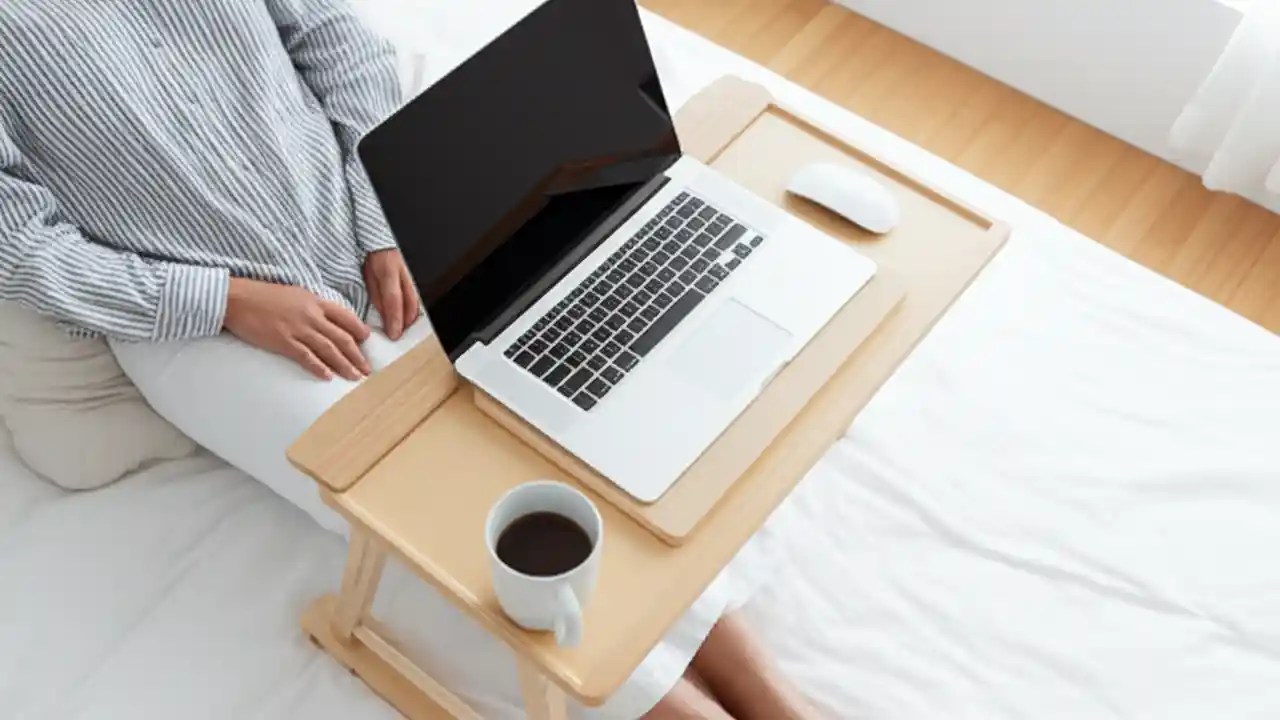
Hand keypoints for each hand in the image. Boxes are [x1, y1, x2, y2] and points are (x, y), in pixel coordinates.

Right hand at [223, 278, 371, 380]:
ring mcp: (298, 329)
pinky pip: (306, 357)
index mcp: (315, 301)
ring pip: (329, 349)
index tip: (367, 342)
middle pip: (342, 337)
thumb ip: (312, 307)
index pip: (346, 316)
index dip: (359, 330)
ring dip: (344, 365)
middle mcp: (311, 315)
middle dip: (357, 355)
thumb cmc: (263, 296)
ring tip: (355, 377)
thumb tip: (326, 320)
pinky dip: (319, 367)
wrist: (237, 298)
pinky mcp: (283, 341)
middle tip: (367, 369)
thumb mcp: (295, 294)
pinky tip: (328, 376)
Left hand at [363, 249, 419, 340]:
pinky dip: (412, 307)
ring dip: (411, 316)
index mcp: (388, 271)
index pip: (393, 300)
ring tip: (404, 327)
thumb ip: (375, 294)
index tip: (393, 335)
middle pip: (410, 302)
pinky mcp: (411, 275)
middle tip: (399, 334)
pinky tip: (407, 314)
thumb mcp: (367, 275)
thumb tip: (383, 314)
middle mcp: (403, 272)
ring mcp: (409, 273)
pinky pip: (415, 294)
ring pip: (416, 299)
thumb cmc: (370, 257)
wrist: (379, 241)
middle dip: (406, 321)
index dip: (394, 319)